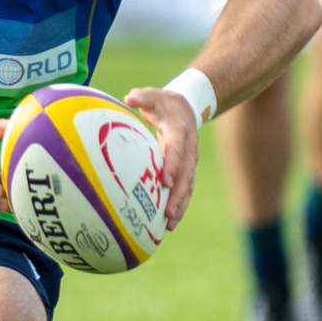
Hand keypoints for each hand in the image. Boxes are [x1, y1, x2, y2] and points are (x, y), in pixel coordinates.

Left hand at [122, 87, 199, 229]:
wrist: (185, 107)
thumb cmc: (161, 103)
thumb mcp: (152, 96)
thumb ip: (142, 97)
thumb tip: (130, 98)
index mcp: (180, 131)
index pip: (177, 149)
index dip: (173, 165)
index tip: (165, 181)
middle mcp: (188, 148)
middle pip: (186, 174)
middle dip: (178, 194)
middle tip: (168, 213)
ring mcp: (190, 160)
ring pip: (188, 185)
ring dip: (180, 204)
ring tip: (170, 224)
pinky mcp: (187, 169)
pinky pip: (185, 188)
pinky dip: (180, 204)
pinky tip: (170, 222)